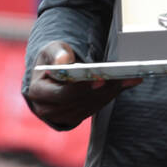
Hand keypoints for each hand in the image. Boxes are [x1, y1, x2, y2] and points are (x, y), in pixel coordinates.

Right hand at [25, 43, 141, 130]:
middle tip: (122, 78)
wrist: (53, 72)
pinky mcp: (74, 117)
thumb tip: (64, 61)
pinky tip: (124, 84)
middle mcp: (47, 109)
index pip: (62, 93)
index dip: (82, 88)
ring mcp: (61, 116)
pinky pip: (94, 108)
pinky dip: (109, 95)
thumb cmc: (54, 58)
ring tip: (128, 79)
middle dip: (102, 89)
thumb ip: (57, 54)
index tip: (100, 79)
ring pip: (90, 106)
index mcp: (37, 92)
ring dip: (110, 93)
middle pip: (80, 102)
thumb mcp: (52, 50)